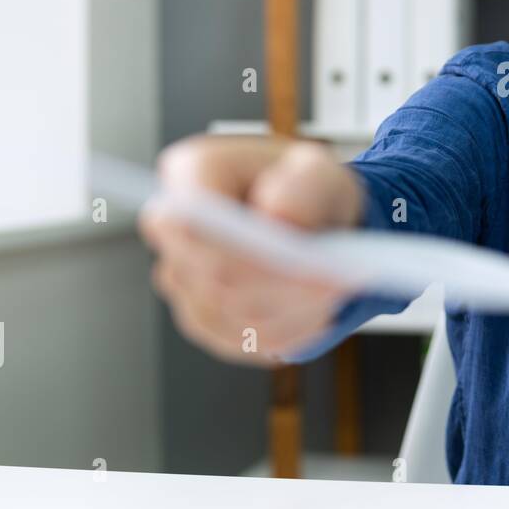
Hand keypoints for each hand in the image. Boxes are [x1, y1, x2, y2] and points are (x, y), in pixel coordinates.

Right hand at [137, 135, 365, 365]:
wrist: (312, 219)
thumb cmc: (309, 188)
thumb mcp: (322, 171)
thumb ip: (303, 185)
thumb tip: (278, 215)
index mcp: (193, 173)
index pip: (192, 215)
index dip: (241, 243)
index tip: (297, 256)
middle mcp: (174, 227)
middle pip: (216, 274)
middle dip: (278, 284)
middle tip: (333, 283)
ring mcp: (182, 279)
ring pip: (233, 312)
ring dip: (290, 310)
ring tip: (334, 293)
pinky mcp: (203, 319)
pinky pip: (243, 337)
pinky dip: (288, 330)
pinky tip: (318, 313)